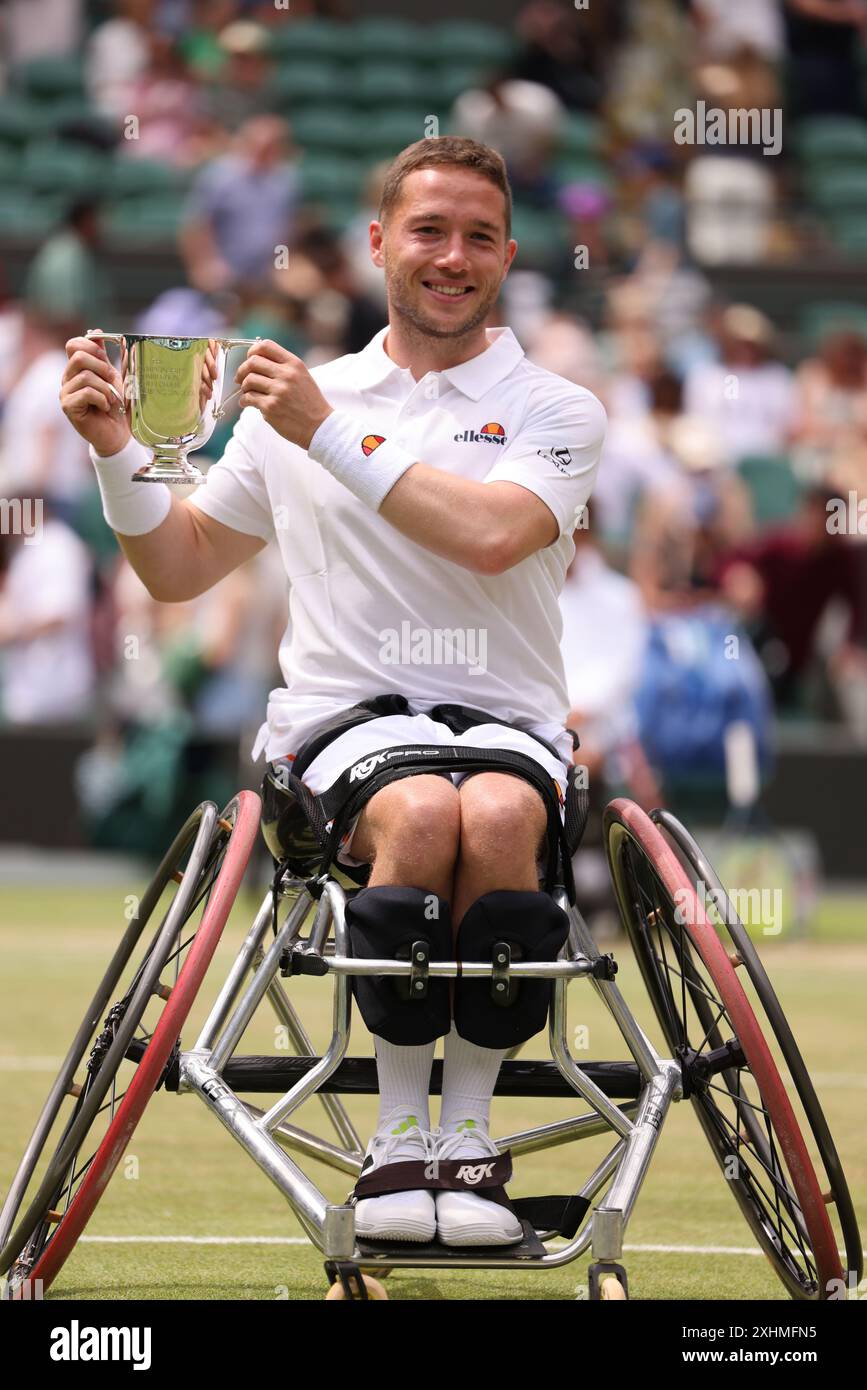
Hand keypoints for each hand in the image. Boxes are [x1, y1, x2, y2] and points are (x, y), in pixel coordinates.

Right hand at [60, 334, 129, 456]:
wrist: (118, 432)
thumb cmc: (116, 405)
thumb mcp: (112, 375)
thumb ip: (102, 355)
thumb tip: (96, 331)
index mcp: (76, 368)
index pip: (73, 344)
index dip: (91, 346)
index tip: (105, 358)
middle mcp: (67, 378)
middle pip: (78, 357)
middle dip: (101, 367)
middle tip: (112, 381)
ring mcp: (65, 392)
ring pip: (84, 376)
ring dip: (105, 388)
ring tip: (111, 399)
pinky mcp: (68, 407)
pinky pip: (85, 393)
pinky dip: (101, 399)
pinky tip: (105, 407)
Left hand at [235, 340, 331, 448]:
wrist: (320, 427)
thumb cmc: (309, 403)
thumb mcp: (302, 376)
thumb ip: (283, 367)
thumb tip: (255, 361)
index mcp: (294, 364)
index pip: (265, 346)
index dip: (252, 352)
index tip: (250, 361)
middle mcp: (286, 375)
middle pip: (252, 362)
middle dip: (242, 370)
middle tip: (240, 379)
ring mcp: (278, 391)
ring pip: (248, 380)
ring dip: (244, 387)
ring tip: (247, 393)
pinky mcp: (271, 407)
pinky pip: (248, 398)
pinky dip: (244, 401)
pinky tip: (247, 403)